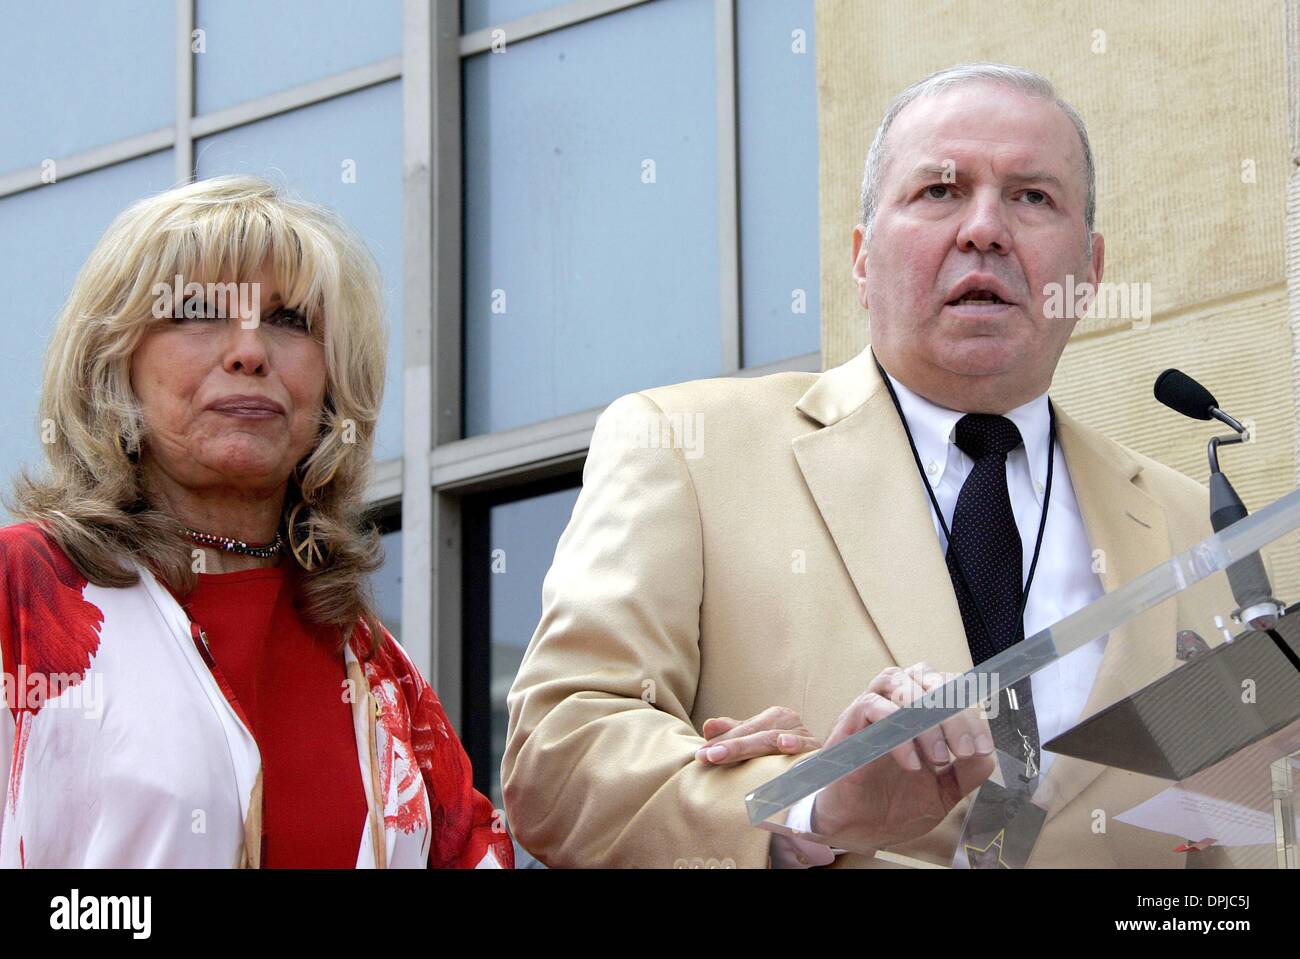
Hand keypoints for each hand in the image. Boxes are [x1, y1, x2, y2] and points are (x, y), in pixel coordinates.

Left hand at [693, 706, 820, 765]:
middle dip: (731, 745)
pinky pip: (808, 750)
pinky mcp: (821, 752)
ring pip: (775, 740)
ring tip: (727, 753)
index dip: (722, 741)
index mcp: (774, 718)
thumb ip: (733, 733)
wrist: (826, 772)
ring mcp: (806, 737)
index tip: (701, 755)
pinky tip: (784, 744)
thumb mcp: (756, 742)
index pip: (743, 728)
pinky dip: (797, 745)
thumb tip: (708, 726)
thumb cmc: (782, 757)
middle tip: (709, 756)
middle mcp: (790, 723)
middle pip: (756, 734)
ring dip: (750, 747)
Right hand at [810, 662, 995, 854]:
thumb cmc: (895, 806)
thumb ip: (966, 773)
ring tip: (938, 756)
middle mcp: (892, 704)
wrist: (859, 831)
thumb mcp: (942, 792)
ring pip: (897, 681)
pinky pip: (871, 707)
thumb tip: (989, 756)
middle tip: (964, 750)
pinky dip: (898, 734)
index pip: (947, 687)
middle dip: (952, 712)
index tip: (982, 748)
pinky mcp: (848, 727)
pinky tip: (912, 764)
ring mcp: (869, 713)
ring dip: (925, 716)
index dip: (970, 711)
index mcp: (916, 713)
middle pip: (925, 677)